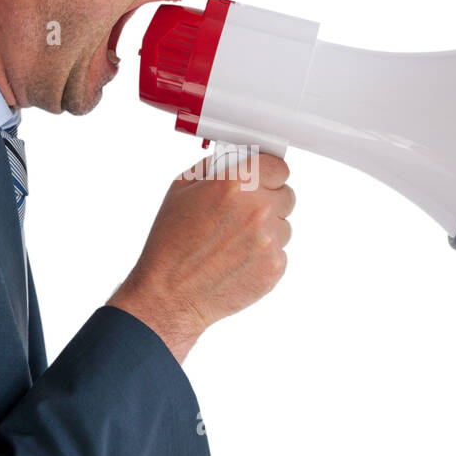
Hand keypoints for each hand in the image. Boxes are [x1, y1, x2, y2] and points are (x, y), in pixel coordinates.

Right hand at [107, 150, 294, 363]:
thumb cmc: (170, 244)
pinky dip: (263, 256)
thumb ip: (215, 169)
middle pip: (286, 195)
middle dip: (268, 201)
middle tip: (243, 215)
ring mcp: (269, 240)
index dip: (268, 174)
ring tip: (233, 243)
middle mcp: (257, 209)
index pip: (278, 166)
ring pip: (284, 226)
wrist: (169, 295)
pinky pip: (280, 252)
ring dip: (267, 231)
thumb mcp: (180, 190)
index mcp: (235, 183)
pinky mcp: (274, 267)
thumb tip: (239, 160)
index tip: (265, 180)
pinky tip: (236, 261)